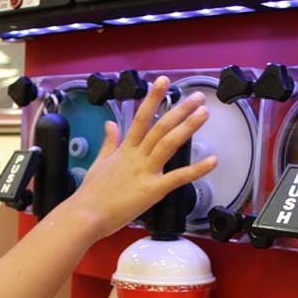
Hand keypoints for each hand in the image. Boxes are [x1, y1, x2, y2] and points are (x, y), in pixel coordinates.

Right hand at [64, 76, 217, 238]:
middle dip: (179, 110)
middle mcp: (136, 156)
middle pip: (160, 126)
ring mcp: (145, 171)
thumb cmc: (91, 195)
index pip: (140, 118)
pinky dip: (196, 169)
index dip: (152, 98)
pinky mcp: (152, 190)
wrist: (85, 215)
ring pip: (168, 143)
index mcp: (124, 150)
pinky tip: (212, 161)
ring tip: (203, 114)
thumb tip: (110, 124)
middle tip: (197, 97)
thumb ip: (109, 143)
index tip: (163, 82)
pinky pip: (177, 177)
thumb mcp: (99, 163)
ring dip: (187, 127)